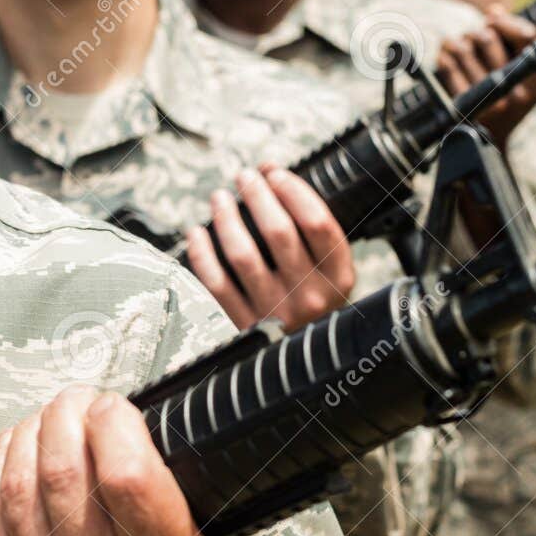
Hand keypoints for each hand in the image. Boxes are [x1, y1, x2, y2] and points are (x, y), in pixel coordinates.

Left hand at [0, 386, 241, 535]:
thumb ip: (189, 499)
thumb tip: (149, 423)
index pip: (127, 475)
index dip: (112, 420)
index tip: (113, 406)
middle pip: (63, 472)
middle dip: (65, 415)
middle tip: (77, 402)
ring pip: (17, 489)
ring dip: (27, 434)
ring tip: (45, 420)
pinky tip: (9, 451)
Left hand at [183, 165, 355, 331]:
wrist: (304, 363)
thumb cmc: (314, 300)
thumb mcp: (331, 271)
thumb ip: (309, 227)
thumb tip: (271, 172)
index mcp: (338, 278)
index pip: (318, 223)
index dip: (294, 190)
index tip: (276, 173)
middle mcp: (310, 297)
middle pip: (279, 232)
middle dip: (257, 195)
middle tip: (244, 177)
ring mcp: (276, 313)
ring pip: (243, 254)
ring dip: (227, 218)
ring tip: (219, 197)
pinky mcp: (245, 325)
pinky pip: (216, 283)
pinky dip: (202, 253)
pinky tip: (197, 232)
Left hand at [436, 6, 535, 150]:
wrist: (489, 143)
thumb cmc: (505, 101)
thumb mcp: (519, 77)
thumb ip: (511, 43)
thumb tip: (494, 9)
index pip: (527, 36)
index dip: (506, 21)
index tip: (492, 17)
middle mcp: (516, 93)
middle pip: (488, 37)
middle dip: (477, 31)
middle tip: (474, 37)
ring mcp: (490, 101)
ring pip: (464, 47)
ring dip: (457, 40)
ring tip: (457, 44)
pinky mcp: (466, 106)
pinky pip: (448, 66)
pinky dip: (444, 54)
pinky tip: (446, 55)